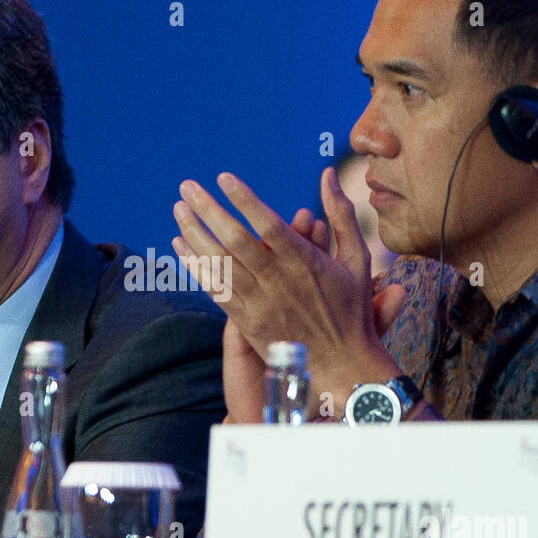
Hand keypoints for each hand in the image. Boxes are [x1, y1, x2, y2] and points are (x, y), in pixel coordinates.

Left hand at [173, 168, 405, 409]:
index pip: (269, 226)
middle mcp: (279, 282)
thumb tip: (327, 173)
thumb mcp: (358, 258)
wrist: (341, 365)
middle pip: (236, 241)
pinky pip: (215, 290)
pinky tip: (180, 246)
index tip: (223, 178)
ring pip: (220, 265)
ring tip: (179, 209)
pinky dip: (196, 266)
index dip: (245, 201)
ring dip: (195, 235)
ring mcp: (260, 304)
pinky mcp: (247, 322)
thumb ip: (341, 214)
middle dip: (209, 210)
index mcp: (306, 263)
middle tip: (187, 186)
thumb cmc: (352, 307)